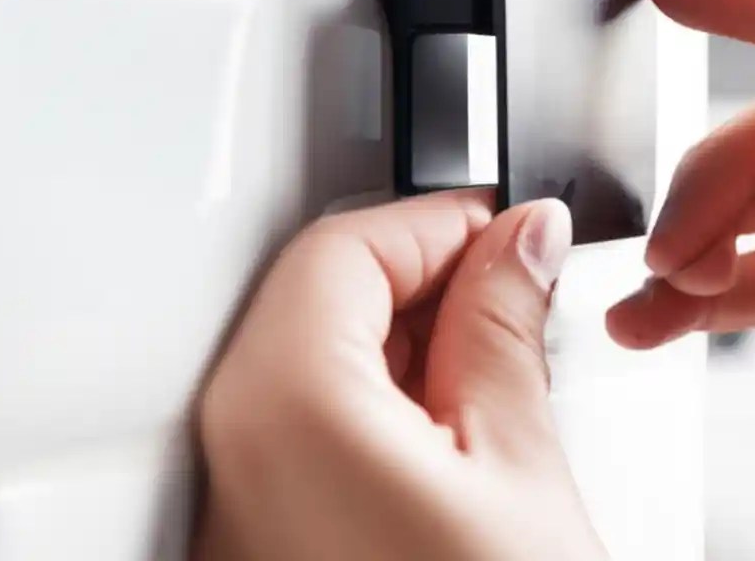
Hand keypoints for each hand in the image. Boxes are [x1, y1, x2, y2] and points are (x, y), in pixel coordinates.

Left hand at [194, 191, 603, 560]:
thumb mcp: (522, 468)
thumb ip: (507, 331)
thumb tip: (519, 244)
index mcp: (289, 414)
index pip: (343, 250)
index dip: (440, 225)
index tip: (508, 233)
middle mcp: (232, 464)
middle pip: (315, 301)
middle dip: (424, 282)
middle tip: (512, 292)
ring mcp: (234, 514)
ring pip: (307, 366)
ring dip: (404, 346)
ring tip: (494, 377)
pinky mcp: (258, 545)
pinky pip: (300, 438)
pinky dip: (374, 411)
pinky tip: (451, 436)